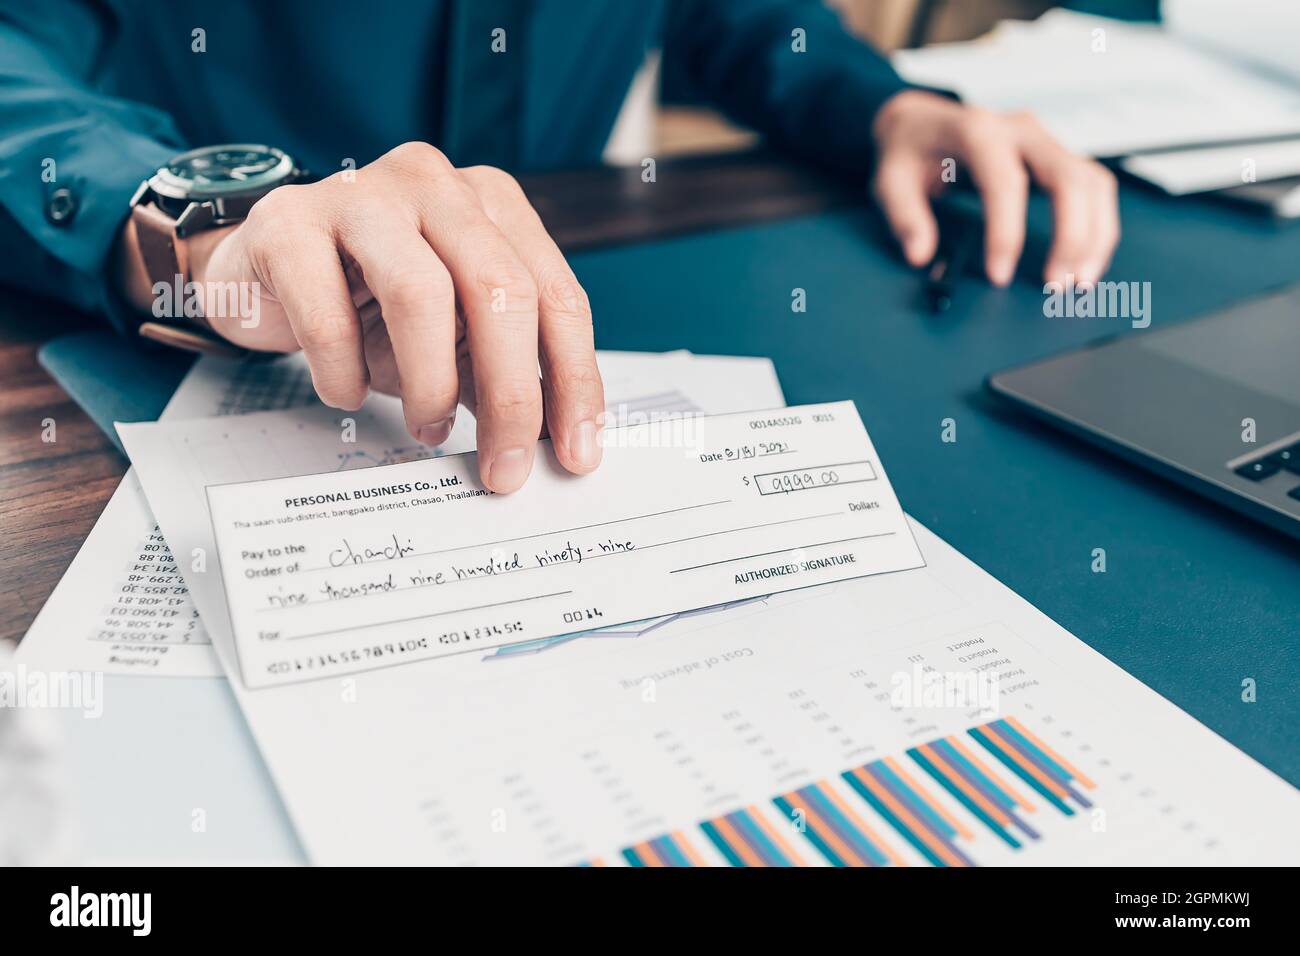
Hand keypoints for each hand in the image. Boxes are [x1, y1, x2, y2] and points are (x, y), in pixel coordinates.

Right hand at [180, 143, 602, 492]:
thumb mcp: (452, 337)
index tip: (575, 452)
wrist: (260, 272)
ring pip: (422, 294)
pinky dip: (344, 371)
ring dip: (432, 384)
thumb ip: (501, 373)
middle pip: (501, 291)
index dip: (573, 380)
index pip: (556, 295)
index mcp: (491, 204)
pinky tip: (346, 392)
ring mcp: (361, 194)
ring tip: (428, 428)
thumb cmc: (367, 301)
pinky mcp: (287, 222)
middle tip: (504, 467)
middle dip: (512, 396)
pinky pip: (328, 312)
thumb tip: (552, 441)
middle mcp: (436, 184)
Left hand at [871, 90, 1119, 286]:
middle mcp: (1020, 130)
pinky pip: (1093, 187)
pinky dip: (1098, 225)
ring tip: (1078, 281)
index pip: (1006, 183)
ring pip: (1092, 182)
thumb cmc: (909, 152)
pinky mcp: (1057, 156)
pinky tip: (1085, 259)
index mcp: (978, 132)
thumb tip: (921, 256)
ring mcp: (1044, 141)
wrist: (922, 122)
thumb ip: (905, 218)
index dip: (1006, 233)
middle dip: (1070, 236)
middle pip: (1068, 178)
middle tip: (1056, 285)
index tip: (998, 275)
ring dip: (1094, 235)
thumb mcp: (889, 182)